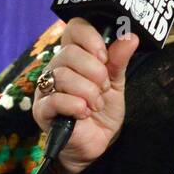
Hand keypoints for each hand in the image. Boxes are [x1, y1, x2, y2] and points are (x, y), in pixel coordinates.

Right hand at [31, 17, 138, 173]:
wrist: (95, 144)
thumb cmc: (102, 112)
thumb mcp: (115, 84)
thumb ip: (119, 61)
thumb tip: (131, 36)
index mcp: (74, 57)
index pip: (74, 29)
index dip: (90, 38)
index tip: (104, 56)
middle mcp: (56, 68)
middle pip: (68, 53)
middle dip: (93, 72)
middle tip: (103, 88)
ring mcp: (46, 89)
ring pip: (62, 76)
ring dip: (87, 92)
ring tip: (95, 105)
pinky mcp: (42, 111)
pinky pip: (55, 99)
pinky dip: (75, 105)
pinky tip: (84, 113)